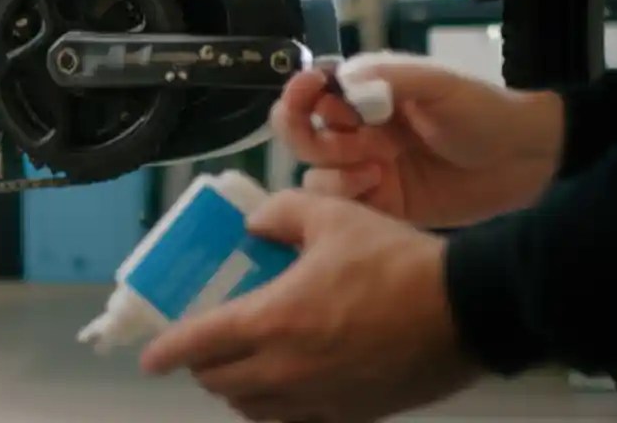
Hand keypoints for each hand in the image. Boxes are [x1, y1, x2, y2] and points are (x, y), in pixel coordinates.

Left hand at [139, 190, 480, 421]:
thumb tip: (253, 226)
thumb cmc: (397, 262)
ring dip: (236, 390)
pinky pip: (295, 422)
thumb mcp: (333, 216)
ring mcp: (320, 399)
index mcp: (275, 320)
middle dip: (201, 366)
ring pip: (253, 409)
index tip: (150, 357)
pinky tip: (287, 386)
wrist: (467, 310)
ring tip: (241, 365)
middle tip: (203, 345)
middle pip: (220, 383)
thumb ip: (280, 214)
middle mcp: (288, 369)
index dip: (167, 351)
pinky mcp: (351, 414)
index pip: (199, 344)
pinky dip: (277, 408)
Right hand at [272, 51, 564, 227]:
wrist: (527, 160)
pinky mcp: (379, 204)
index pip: (312, 93)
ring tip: (373, 169)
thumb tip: (338, 80)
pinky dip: (344, 198)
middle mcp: (357, 131)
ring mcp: (365, 169)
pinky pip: (340, 206)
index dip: (301, 94)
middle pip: (300, 135)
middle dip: (312, 137)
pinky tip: (376, 185)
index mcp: (366, 95)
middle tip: (352, 140)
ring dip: (332, 170)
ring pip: (314, 173)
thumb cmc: (483, 111)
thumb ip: (387, 78)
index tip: (311, 91)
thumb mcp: (436, 84)